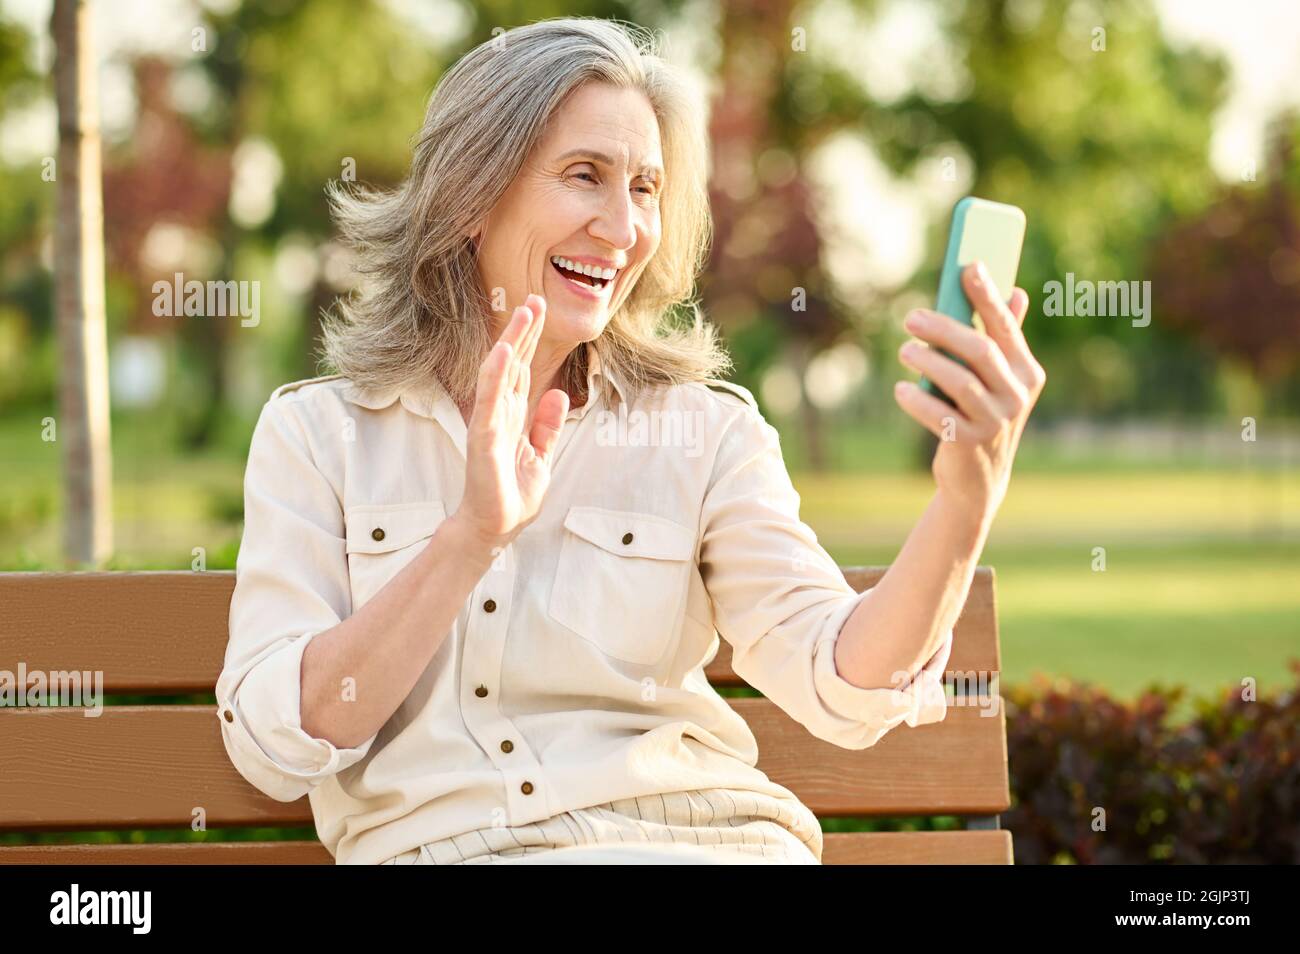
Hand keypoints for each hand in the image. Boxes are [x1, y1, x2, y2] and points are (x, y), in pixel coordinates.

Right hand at [452, 294, 569, 550]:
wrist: (494, 529)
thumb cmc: (511, 495)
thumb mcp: (540, 456)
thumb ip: (546, 425)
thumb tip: (556, 392)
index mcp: (512, 416)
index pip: (523, 370)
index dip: (531, 340)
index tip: (540, 309)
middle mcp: (498, 413)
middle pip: (512, 364)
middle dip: (523, 331)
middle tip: (536, 298)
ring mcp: (489, 424)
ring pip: (500, 374)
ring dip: (511, 342)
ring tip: (524, 313)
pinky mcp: (483, 439)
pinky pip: (489, 402)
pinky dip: (496, 376)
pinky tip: (504, 353)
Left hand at [894, 262, 1046, 517]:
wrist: (980, 479)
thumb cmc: (984, 415)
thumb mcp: (999, 379)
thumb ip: (1004, 339)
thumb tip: (1016, 291)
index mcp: (1027, 372)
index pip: (1006, 327)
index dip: (988, 295)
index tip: (969, 265)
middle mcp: (1017, 396)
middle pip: (980, 351)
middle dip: (944, 329)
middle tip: (911, 317)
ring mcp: (996, 422)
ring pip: (958, 381)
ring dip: (926, 361)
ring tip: (904, 351)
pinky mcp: (970, 444)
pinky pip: (939, 416)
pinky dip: (917, 401)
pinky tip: (901, 390)